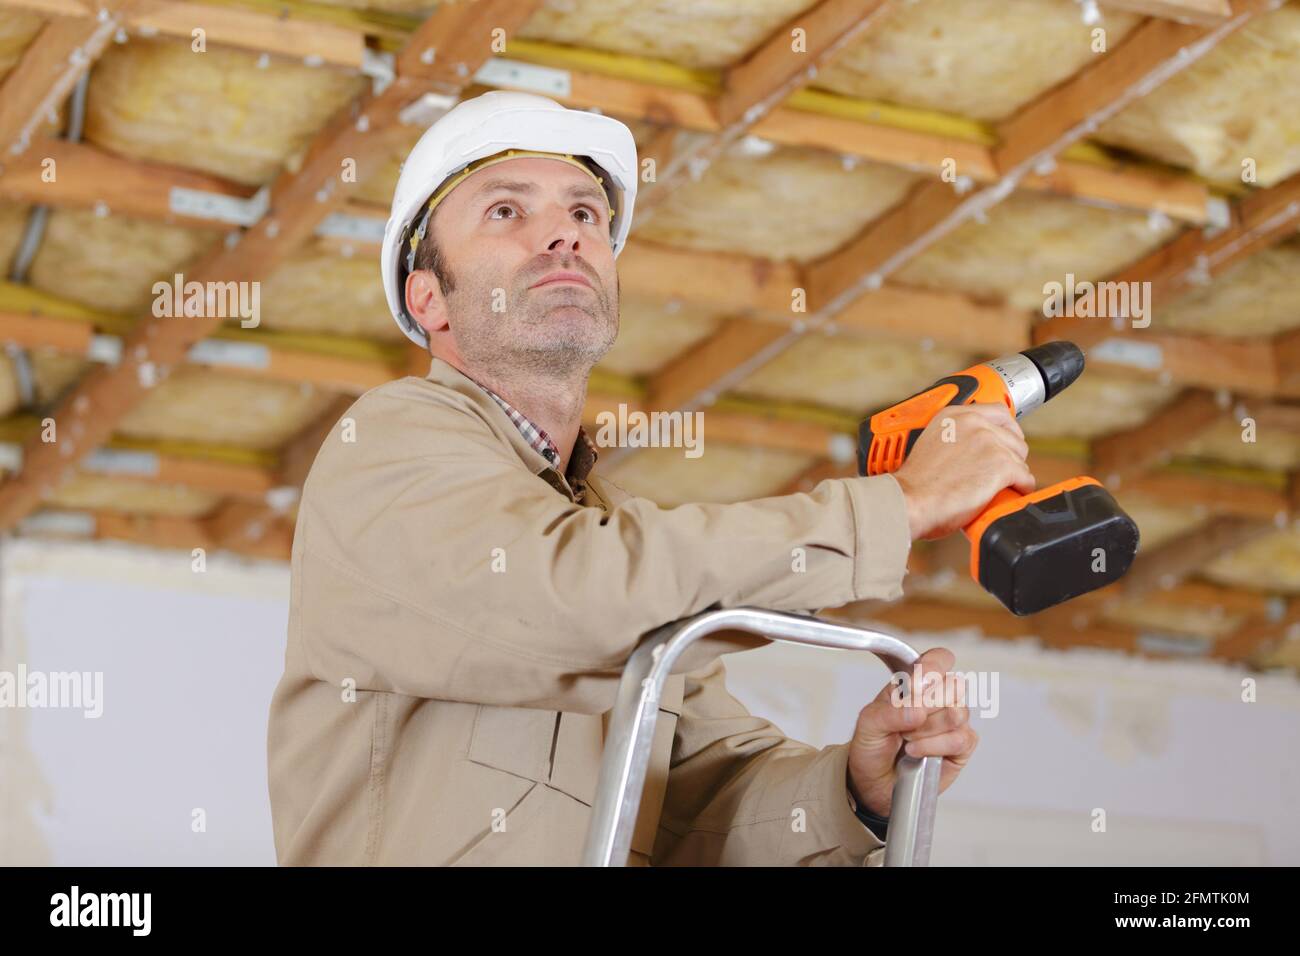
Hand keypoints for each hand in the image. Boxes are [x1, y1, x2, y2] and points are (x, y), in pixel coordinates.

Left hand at [846, 647, 976, 817]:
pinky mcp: (962, 746)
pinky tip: (916, 751)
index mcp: (917, 682)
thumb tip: (917, 711)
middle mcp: (939, 698)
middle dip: (926, 706)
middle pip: (954, 686)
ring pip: (957, 713)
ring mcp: (953, 722)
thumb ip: (889, 713)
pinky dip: (934, 747)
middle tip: (905, 721)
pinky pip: (960, 739)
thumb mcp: (868, 724)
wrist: (873, 781)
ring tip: (907, 739)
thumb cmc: (872, 744)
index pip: (939, 660)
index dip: (933, 667)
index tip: (916, 685)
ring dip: (927, 730)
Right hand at [892, 402, 1034, 539]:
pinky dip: (1020, 489)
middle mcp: (974, 423)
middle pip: (1014, 435)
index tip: (1005, 442)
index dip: (1005, 431)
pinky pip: (1026, 478)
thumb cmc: (915, 484)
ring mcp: (989, 443)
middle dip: (1012, 453)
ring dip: (1014, 474)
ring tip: (998, 486)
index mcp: (955, 415)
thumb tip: (973, 450)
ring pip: (1020, 458)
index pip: (998, 412)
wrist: (911, 501)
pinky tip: (1005, 494)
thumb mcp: (931, 444)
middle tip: (1003, 469)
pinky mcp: (1001, 465)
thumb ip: (955, 438)